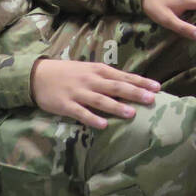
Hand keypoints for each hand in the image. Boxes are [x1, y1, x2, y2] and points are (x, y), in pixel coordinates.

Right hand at [30, 58, 159, 129]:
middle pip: (116, 87)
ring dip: (116, 107)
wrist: (37, 75)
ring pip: (100, 100)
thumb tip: (131, 85)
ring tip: (131, 113)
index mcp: (98, 70)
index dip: (141, 82)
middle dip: (134, 93)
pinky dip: (92, 119)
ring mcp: (78, 93)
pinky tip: (103, 125)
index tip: (158, 87)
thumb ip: (107, 77)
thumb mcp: (89, 70)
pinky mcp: (66, 105)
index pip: (123, 76)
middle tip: (151, 99)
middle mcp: (90, 80)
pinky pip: (81, 113)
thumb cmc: (68, 73)